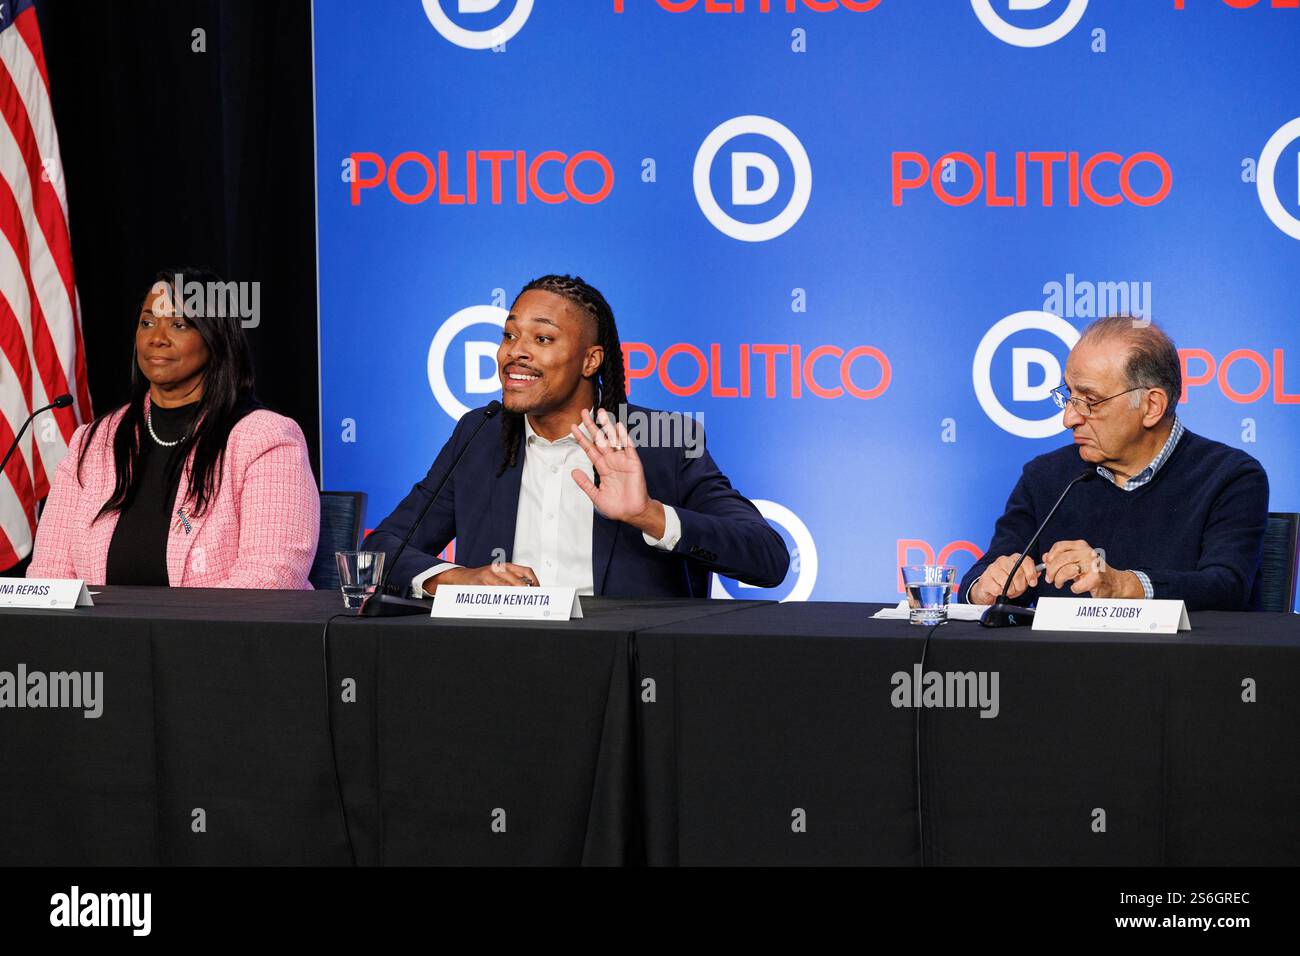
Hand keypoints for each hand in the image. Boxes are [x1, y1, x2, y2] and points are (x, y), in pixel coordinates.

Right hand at [422, 562, 538, 594]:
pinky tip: (503, 606)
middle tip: (532, 600)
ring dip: (514, 596)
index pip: (526, 571)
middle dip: (526, 591)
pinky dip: (499, 599)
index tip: (539, 591)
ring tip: (521, 604)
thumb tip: (530, 590)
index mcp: (506, 566)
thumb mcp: (500, 575)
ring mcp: (489, 575)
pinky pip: (492, 592)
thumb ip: (513, 581)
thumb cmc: (484, 578)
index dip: (534, 581)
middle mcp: (498, 568)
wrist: (463, 577)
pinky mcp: (480, 583)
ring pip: (505, 587)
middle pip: (517, 580)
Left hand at [569, 408, 665, 537]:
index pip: (590, 449)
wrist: (632, 513)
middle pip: (600, 440)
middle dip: (592, 426)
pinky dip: (624, 436)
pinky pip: (628, 447)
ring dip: (607, 426)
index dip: (582, 438)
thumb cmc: (616, 506)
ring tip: (601, 413)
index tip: (573, 427)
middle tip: (584, 412)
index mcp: (602, 468)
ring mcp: (622, 461)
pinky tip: (618, 427)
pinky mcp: (633, 463)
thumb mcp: (596, 495)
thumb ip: (585, 483)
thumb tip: (573, 472)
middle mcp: (612, 461)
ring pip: (613, 440)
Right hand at [971, 553, 1039, 604]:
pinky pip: (998, 589)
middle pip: (1018, 573)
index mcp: (1013, 558)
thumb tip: (1039, 572)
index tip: (1032, 583)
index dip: (1031, 573)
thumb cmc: (1006, 582)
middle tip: (1017, 588)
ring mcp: (992, 568)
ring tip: (1007, 590)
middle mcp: (1003, 560)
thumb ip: (1030, 575)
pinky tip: (999, 590)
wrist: (988, 588)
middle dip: (1020, 585)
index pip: (1026, 561)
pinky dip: (1000, 593)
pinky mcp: (985, 578)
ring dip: (1010, 590)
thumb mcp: (1021, 579)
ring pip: (1007, 582)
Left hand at [1042, 540, 1140, 597]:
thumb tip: (1045, 557)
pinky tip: (1076, 587)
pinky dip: (1073, 588)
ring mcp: (1093, 565)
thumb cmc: (1093, 571)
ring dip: (1059, 580)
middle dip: (1051, 571)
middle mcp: (1087, 553)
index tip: (1047, 565)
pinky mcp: (1096, 579)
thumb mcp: (1076, 561)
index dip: (1050, 557)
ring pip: (1066, 571)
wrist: (1114, 582)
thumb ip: (1061, 557)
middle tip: (1050, 578)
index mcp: (1081, 546)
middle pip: (1060, 559)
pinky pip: (1076, 585)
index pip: (1059, 546)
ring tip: (1059, 583)